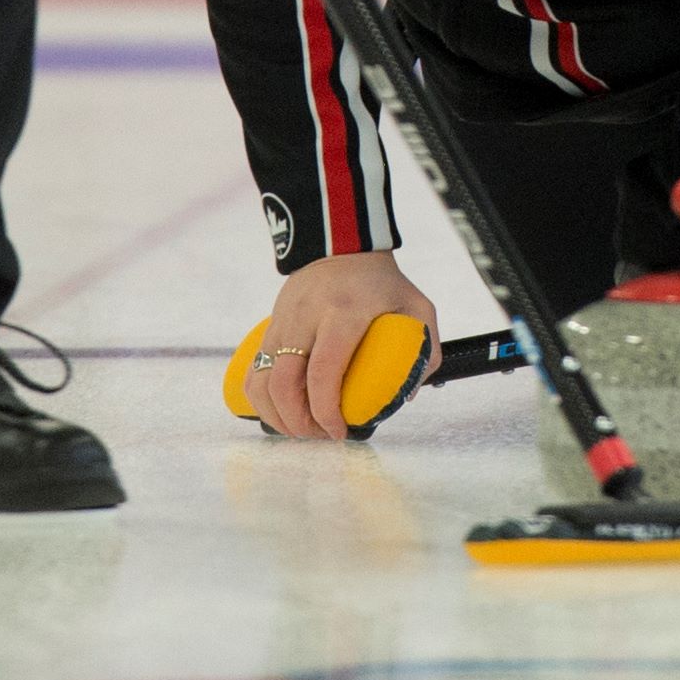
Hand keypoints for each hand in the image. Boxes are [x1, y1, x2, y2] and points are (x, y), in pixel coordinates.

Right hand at [248, 251, 439, 442]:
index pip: (323, 371)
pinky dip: (262, 398)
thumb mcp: (416, 307)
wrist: (341, 243)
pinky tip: (281, 411)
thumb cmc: (380, 281)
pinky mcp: (270, 324)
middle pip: (283, 382)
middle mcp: (306, 317)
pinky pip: (254, 369)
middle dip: (298, 422)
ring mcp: (282, 320)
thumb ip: (425, 349)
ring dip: (276, 415)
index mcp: (342, 313)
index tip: (339, 431)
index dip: (326, 410)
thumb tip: (407, 394)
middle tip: (320, 435)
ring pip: (261, 379)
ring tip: (301, 428)